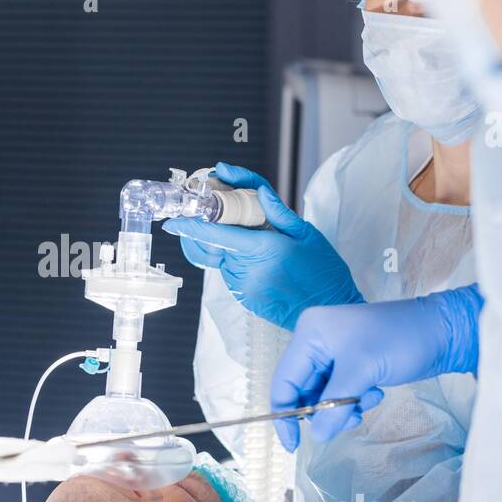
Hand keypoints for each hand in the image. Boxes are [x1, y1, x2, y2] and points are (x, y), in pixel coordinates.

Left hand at [161, 162, 362, 329]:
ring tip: (258, 243)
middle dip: (212, 228)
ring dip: (228, 246)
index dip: (191, 227)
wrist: (327, 309)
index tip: (174, 222)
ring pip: (221, 257)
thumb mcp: (307, 234)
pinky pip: (230, 272)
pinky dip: (237, 261)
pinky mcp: (243, 297)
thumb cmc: (322, 271)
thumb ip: (278, 211)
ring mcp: (242, 286)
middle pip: (214, 243)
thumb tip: (257, 191)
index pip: (215, 234)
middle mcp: (246, 268)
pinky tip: (261, 260)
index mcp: (261, 247)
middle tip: (224, 216)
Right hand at [271, 285, 482, 448]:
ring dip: (343, 406)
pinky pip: (341, 391)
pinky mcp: (353, 362)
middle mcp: (316, 341)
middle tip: (349, 417)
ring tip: (368, 401)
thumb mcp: (362, 372)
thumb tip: (317, 436)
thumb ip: (334, 406)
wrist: (444, 331)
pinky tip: (376, 393)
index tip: (293, 445)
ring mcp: (335, 352)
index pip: (284, 381)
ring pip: (323, 395)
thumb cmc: (400, 340)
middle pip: (303, 390)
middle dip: (325, 409)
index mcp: (310, 333)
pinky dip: (355, 400)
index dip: (284, 414)